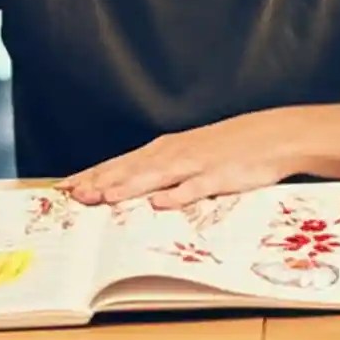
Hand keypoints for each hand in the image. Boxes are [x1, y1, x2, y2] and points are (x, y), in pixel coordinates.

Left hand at [56, 112, 300, 208]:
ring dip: (128, 186)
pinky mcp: (221, 176)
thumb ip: (163, 171)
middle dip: (100, 182)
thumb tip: (133, 188)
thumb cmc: (232, 147)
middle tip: (71, 196)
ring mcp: (197, 164)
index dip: (92, 176)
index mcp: (166, 149)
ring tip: (103, 198)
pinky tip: (160, 203)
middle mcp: (175, 153)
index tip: (64, 188)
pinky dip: (177, 194)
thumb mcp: (192, 155)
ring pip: (156, 176)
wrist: (275, 135)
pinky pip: (196, 187)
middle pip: (131, 169)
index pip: (120, 163)